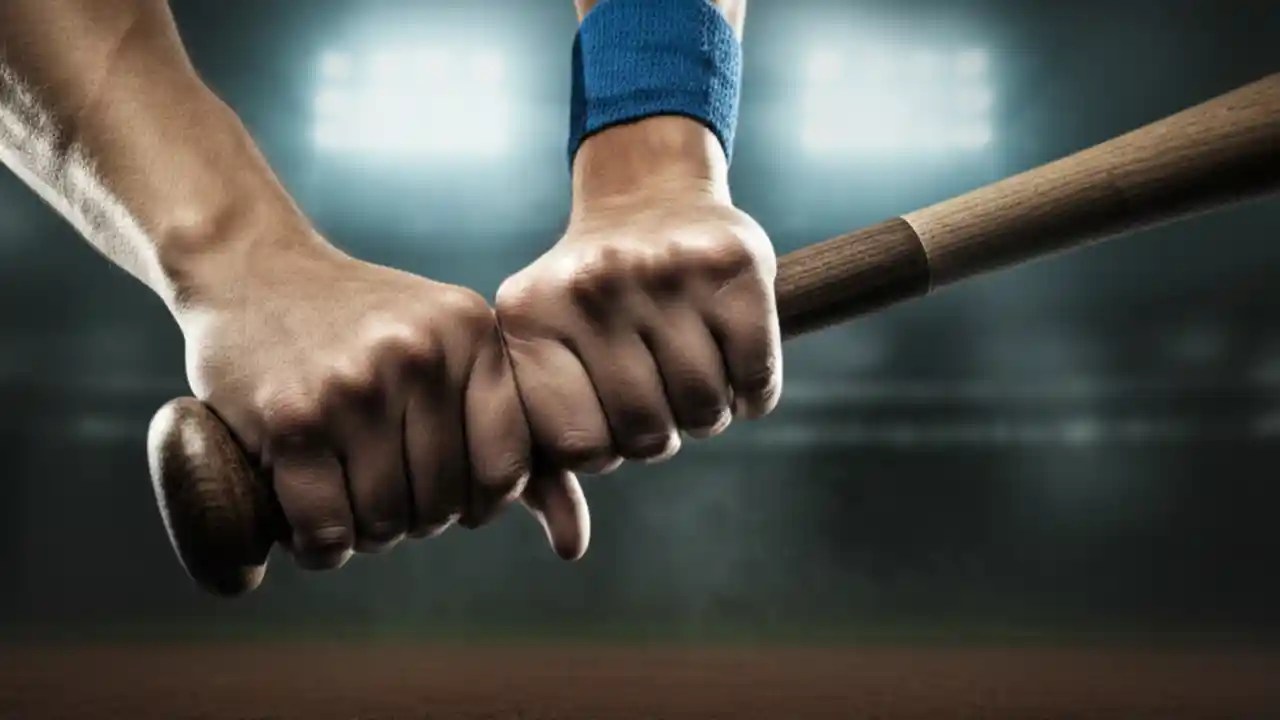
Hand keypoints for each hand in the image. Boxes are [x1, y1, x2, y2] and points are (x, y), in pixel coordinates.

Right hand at [171, 227, 586, 569]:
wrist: (253, 269)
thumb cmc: (367, 327)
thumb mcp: (452, 355)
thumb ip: (521, 441)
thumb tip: (573, 544)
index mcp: (474, 335)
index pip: (506, 472)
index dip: (476, 498)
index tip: (445, 483)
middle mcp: (422, 356)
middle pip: (445, 503)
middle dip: (416, 516)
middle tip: (385, 487)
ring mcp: (356, 385)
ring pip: (388, 523)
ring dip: (367, 533)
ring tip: (349, 496)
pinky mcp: (292, 418)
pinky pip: (327, 530)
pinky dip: (320, 546)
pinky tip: (311, 520)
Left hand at [495, 117, 781, 472]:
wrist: (646, 199)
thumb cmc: (587, 311)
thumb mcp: (546, 368)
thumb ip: (548, 462)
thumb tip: (571, 548)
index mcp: (530, 317)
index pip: (579, 448)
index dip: (603, 448)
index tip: (603, 416)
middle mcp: (593, 287)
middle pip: (645, 436)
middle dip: (656, 434)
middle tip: (653, 396)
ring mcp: (664, 271)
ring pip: (704, 413)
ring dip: (705, 414)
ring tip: (688, 376)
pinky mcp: (735, 264)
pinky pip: (757, 383)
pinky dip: (751, 395)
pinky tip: (730, 360)